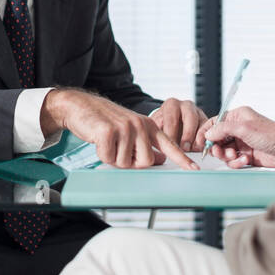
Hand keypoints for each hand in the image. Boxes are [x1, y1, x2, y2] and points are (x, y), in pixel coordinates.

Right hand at [41, 89, 197, 169]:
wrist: (80, 105)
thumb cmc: (104, 121)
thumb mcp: (129, 129)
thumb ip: (145, 143)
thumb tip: (159, 160)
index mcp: (148, 126)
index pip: (169, 145)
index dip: (181, 158)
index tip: (194, 168)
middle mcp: (140, 126)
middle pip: (145, 162)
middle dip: (129, 162)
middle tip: (118, 147)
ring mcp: (125, 128)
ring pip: (125, 163)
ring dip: (113, 158)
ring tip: (107, 141)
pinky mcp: (109, 132)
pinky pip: (109, 158)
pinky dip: (102, 154)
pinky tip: (99, 140)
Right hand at [192, 105, 274, 168]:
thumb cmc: (272, 134)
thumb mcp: (244, 128)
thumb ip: (223, 129)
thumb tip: (208, 132)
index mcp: (237, 116)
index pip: (215, 122)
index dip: (206, 132)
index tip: (201, 142)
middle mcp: (238, 128)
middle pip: (217, 138)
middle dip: (217, 147)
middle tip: (220, 152)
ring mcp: (241, 142)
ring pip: (223, 151)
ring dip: (227, 156)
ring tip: (235, 156)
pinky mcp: (245, 154)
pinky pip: (233, 160)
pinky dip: (236, 162)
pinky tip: (244, 160)